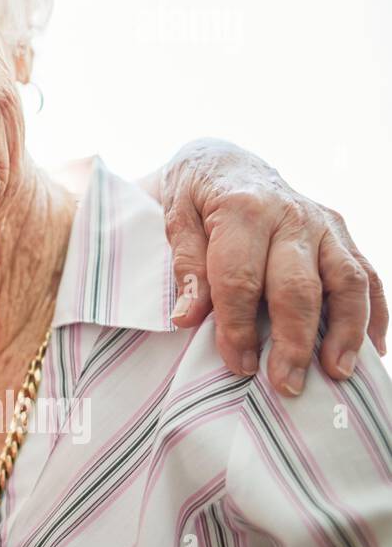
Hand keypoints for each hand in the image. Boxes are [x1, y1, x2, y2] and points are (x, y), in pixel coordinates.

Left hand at [160, 139, 386, 396]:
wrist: (226, 162)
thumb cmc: (196, 197)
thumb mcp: (175, 220)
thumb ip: (185, 266)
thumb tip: (186, 317)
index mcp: (243, 209)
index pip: (240, 278)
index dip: (238, 326)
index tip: (238, 366)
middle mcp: (290, 215)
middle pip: (297, 286)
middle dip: (293, 340)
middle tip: (286, 384)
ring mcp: (323, 224)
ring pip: (347, 281)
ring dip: (346, 331)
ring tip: (337, 373)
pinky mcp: (342, 233)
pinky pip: (368, 276)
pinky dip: (374, 315)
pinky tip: (372, 352)